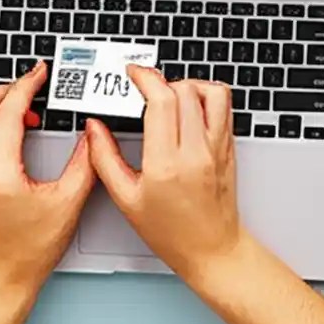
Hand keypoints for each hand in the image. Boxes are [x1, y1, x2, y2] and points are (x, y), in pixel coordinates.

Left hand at [0, 63, 95, 323]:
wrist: (0, 280)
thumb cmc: (28, 253)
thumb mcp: (67, 204)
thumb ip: (84, 164)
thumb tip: (91, 136)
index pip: (9, 110)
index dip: (27, 84)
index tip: (40, 74)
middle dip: (2, 89)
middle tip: (28, 88)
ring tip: (14, 107)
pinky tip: (1, 132)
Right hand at [86, 67, 240, 278]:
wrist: (212, 249)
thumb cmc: (172, 232)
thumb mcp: (126, 200)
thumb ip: (105, 159)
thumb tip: (94, 129)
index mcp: (167, 163)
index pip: (162, 100)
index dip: (145, 78)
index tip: (133, 73)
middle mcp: (196, 151)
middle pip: (184, 90)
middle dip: (161, 81)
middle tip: (145, 89)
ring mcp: (217, 147)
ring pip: (212, 92)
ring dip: (188, 85)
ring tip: (171, 96)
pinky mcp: (229, 147)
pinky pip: (224, 107)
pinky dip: (207, 96)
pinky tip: (191, 108)